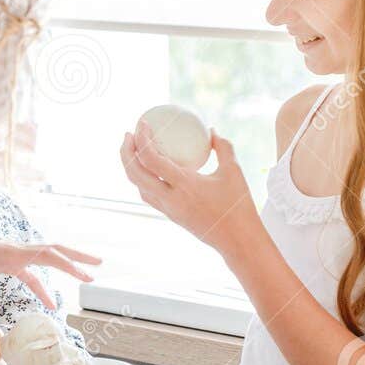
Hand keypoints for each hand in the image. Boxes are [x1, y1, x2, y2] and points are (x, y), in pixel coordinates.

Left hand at [0, 234, 98, 319]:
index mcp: (18, 252)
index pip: (51, 255)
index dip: (69, 265)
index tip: (84, 275)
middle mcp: (23, 251)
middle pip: (57, 250)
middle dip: (78, 257)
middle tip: (99, 264)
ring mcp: (19, 257)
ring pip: (49, 260)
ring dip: (67, 268)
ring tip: (86, 278)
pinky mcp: (13, 264)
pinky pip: (34, 275)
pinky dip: (44, 287)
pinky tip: (49, 303)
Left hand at [120, 124, 261, 254]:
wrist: (237, 240)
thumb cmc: (238, 205)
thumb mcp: (234, 171)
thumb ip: (223, 147)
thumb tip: (210, 130)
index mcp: (184, 185)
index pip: (152, 159)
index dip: (142, 139)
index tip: (141, 123)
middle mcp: (170, 198)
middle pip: (135, 174)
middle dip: (125, 152)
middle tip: (129, 134)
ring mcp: (167, 209)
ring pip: (138, 186)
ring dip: (131, 166)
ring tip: (134, 149)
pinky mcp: (169, 216)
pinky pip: (148, 195)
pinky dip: (142, 179)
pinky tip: (149, 169)